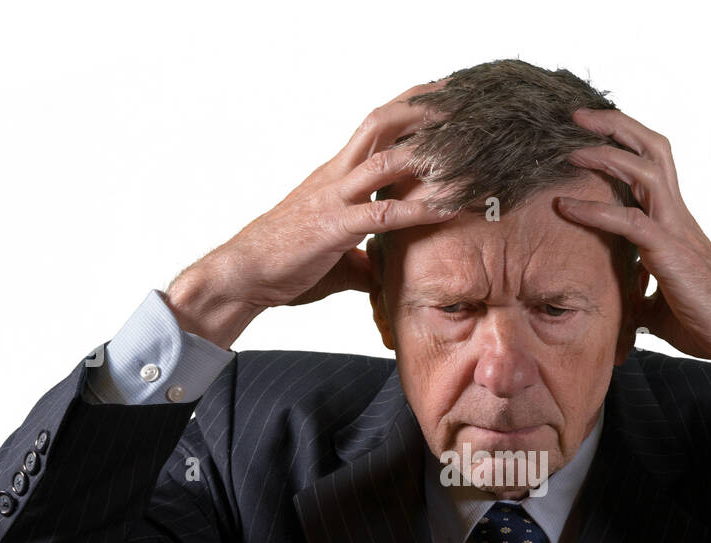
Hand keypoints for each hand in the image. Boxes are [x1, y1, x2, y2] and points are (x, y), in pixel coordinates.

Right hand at [165, 79, 458, 348]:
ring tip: (469, 147)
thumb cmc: (285, 264)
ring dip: (429, 153)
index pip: (376, 128)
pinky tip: (449, 208)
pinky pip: (383, 214)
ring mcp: (334, 199)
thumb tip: (386, 271)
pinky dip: (419, 209)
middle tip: (462, 100)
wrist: (242, 275)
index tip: (443, 99)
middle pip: (382, 124)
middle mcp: (336, 176)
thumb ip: (366, 257)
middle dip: (423, 110)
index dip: (409, 109)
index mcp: (336, 175)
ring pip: (385, 160)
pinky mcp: (334, 228)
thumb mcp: (337, 258)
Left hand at [555, 107, 710, 393]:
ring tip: (570, 149)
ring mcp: (675, 229)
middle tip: (576, 115)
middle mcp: (676, 215)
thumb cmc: (708, 322)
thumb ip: (637, 296)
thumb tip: (617, 305)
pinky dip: (594, 210)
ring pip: (643, 169)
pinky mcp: (671, 252)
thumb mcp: (659, 307)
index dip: (622, 143)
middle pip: (651, 149)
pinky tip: (565, 207)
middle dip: (613, 126)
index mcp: (674, 222)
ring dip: (604, 154)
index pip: (650, 166)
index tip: (587, 135)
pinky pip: (629, 221)